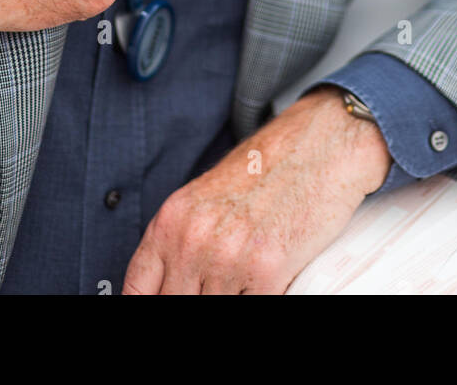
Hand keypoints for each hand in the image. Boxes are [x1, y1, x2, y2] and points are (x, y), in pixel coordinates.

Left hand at [121, 87, 391, 294]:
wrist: (319, 146)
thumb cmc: (267, 171)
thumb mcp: (205, 200)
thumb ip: (181, 244)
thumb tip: (169, 288)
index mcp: (171, 221)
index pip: (137, 290)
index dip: (148, 304)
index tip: (168, 299)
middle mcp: (192, 240)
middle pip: (174, 305)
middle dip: (195, 300)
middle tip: (216, 286)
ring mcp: (227, 257)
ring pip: (211, 310)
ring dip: (229, 297)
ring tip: (243, 279)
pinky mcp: (266, 270)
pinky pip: (253, 309)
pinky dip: (258, 299)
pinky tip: (266, 284)